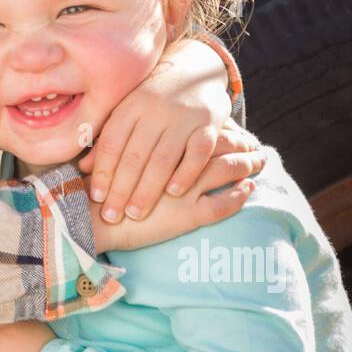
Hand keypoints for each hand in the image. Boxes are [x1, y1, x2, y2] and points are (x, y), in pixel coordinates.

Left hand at [78, 37, 246, 222]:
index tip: (96, 197)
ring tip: (136, 214)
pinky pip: (197, 152)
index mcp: (130, 106)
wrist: (197, 68)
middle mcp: (155, 110)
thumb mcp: (128, 110)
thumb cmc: (154, 98)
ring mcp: (183, 116)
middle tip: (112, 216)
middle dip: (121, 189)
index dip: (103, 172)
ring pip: (163, 158)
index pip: (112, 143)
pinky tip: (174, 193)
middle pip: (135, 155)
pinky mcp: (209, 123)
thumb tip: (83, 169)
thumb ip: (108, 138)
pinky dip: (186, 173)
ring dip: (148, 189)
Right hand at [88, 146, 262, 252]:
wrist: (90, 220)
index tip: (237, 133)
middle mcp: (176, 160)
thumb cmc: (101, 188)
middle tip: (258, 145)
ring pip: (225, 170)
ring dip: (246, 165)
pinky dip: (237, 197)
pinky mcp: (187, 216)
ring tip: (260, 162)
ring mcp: (184, 188)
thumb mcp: (117, 157)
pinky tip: (248, 190)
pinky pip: (221, 205)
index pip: (202, 132)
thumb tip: (156, 138)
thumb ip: (137, 145)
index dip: (223, 131)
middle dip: (241, 144)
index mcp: (162, 140)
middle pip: (218, 146)